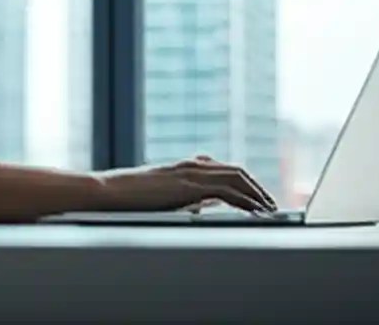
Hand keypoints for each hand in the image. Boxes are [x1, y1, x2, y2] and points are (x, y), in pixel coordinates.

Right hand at [95, 154, 277, 213]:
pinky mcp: (188, 186)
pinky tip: (255, 212)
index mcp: (185, 167)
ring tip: (271, 210)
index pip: (225, 170)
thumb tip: (204, 204)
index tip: (258, 198)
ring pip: (236, 177)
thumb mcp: (161, 196)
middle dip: (257, 188)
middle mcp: (191, 165)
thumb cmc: (126, 199)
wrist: (105, 193)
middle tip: (272, 204)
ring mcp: (190, 173)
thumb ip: (184, 197)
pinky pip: (226, 190)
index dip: (245, 183)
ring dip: (257, 193)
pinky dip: (245, 200)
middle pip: (236, 171)